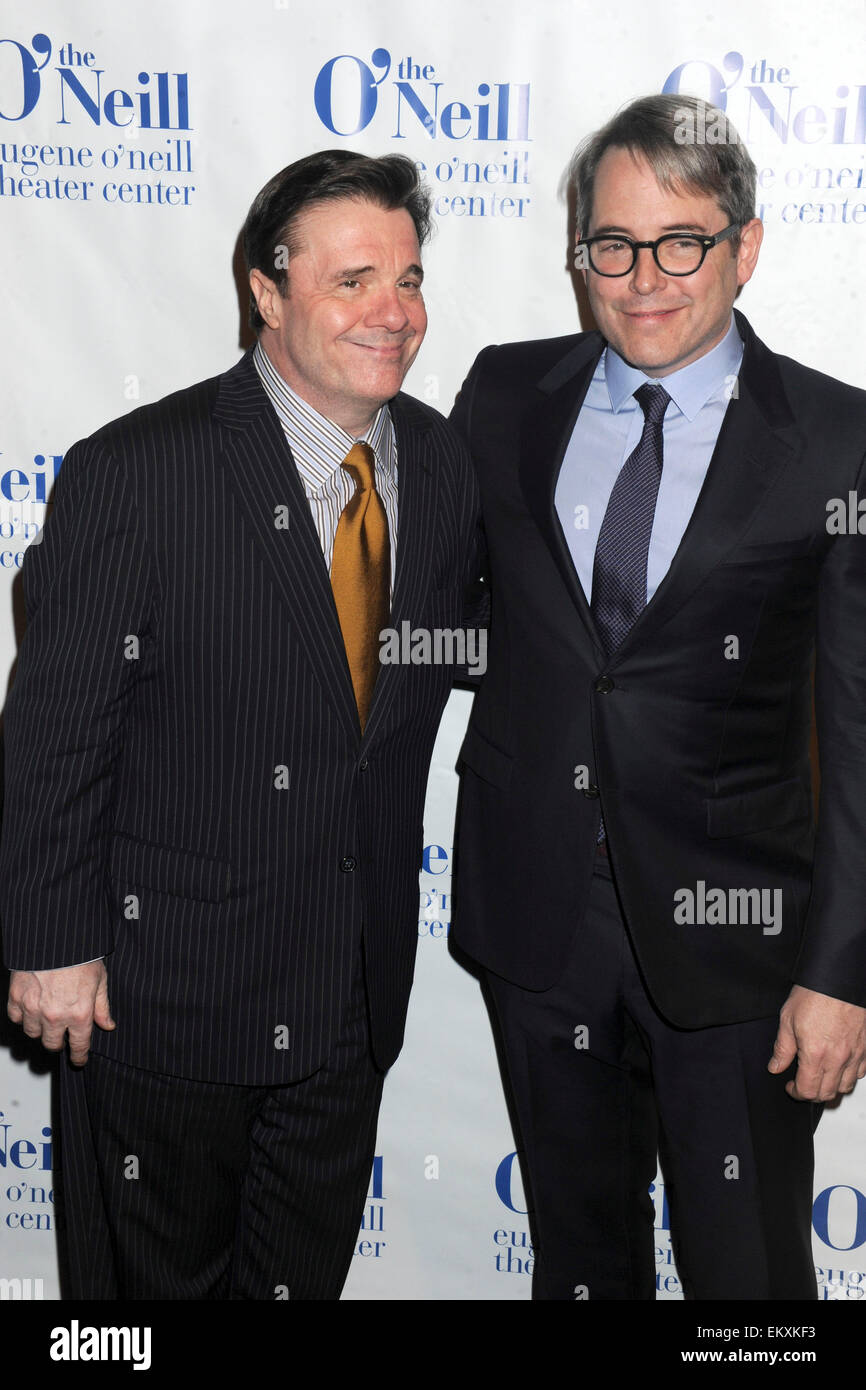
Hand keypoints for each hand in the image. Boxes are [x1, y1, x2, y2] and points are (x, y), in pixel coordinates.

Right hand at [7, 961, 114, 1065]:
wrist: (57, 937)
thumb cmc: (81, 954)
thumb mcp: (99, 980)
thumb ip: (102, 1006)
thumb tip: (108, 1024)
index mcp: (79, 1013)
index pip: (79, 1046)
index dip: (79, 1056)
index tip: (79, 1060)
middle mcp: (55, 1016)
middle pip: (52, 1044)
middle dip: (58, 1042)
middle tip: (62, 1035)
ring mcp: (33, 1008)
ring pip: (33, 1033)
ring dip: (40, 1029)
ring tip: (47, 1018)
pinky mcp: (16, 997)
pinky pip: (17, 1018)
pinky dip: (23, 1016)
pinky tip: (31, 1008)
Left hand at [768, 985, 865, 1100]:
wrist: (838, 978)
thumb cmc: (815, 993)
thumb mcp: (787, 1019)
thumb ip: (782, 1048)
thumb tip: (775, 1067)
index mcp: (815, 1053)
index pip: (808, 1090)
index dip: (796, 1093)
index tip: (791, 1087)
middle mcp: (838, 1058)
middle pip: (827, 1094)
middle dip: (812, 1094)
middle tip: (803, 1084)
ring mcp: (855, 1054)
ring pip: (846, 1086)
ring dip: (832, 1088)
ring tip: (820, 1078)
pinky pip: (861, 1072)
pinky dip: (849, 1075)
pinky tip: (839, 1067)